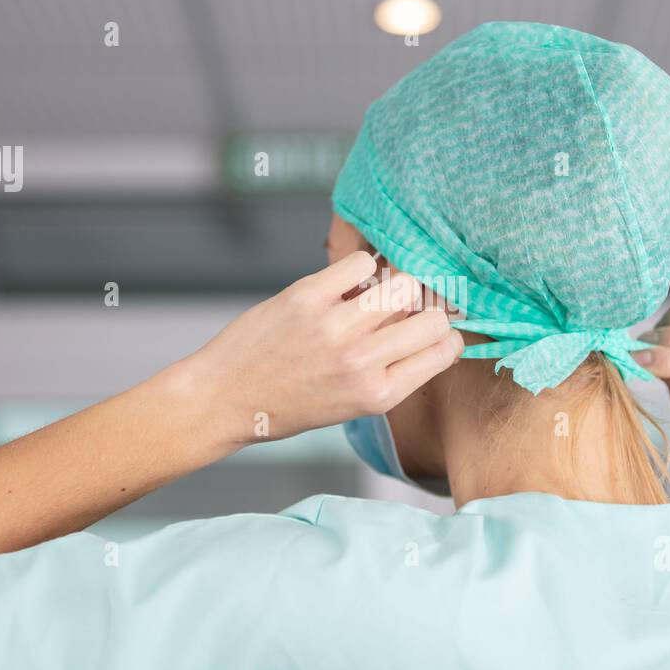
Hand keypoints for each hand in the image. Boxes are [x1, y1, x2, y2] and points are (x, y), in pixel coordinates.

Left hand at [193, 251, 463, 443]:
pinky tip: (344, 284)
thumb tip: (424, 325)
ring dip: (395, 285)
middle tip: (404, 309)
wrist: (225, 399)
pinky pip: (360, 263)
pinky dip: (360, 267)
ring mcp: (335, 329)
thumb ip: (389, 370)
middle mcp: (362, 364)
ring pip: (403, 285)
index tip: (432, 328)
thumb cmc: (287, 405)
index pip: (444, 350)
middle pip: (433, 318)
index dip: (444, 334)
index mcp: (379, 395)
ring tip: (372, 294)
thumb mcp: (350, 406)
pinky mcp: (308, 298)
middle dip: (425, 310)